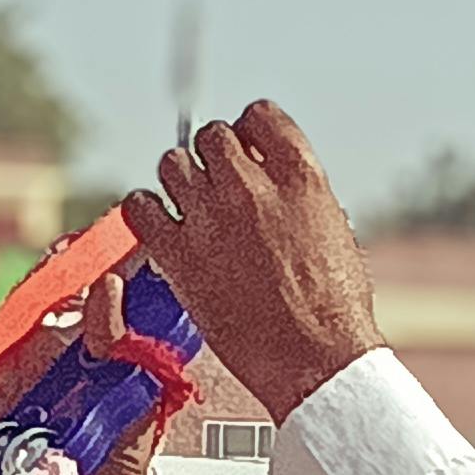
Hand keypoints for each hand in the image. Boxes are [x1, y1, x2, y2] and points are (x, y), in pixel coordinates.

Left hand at [119, 104, 380, 414]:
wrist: (316, 359)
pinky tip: (163, 227)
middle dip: (214, 156)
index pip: (259, 114)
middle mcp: (252, 186)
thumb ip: (297, 194)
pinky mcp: (179, 256)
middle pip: (211, 136)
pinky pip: (140, 207)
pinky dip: (146, 211)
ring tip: (193, 209)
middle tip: (219, 187)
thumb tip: (271, 181)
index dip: (249, 132)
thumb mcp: (333, 229)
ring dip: (180, 181)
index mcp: (301, 174)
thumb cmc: (335, 307)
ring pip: (172, 163)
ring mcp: (211, 218)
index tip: (248, 150)